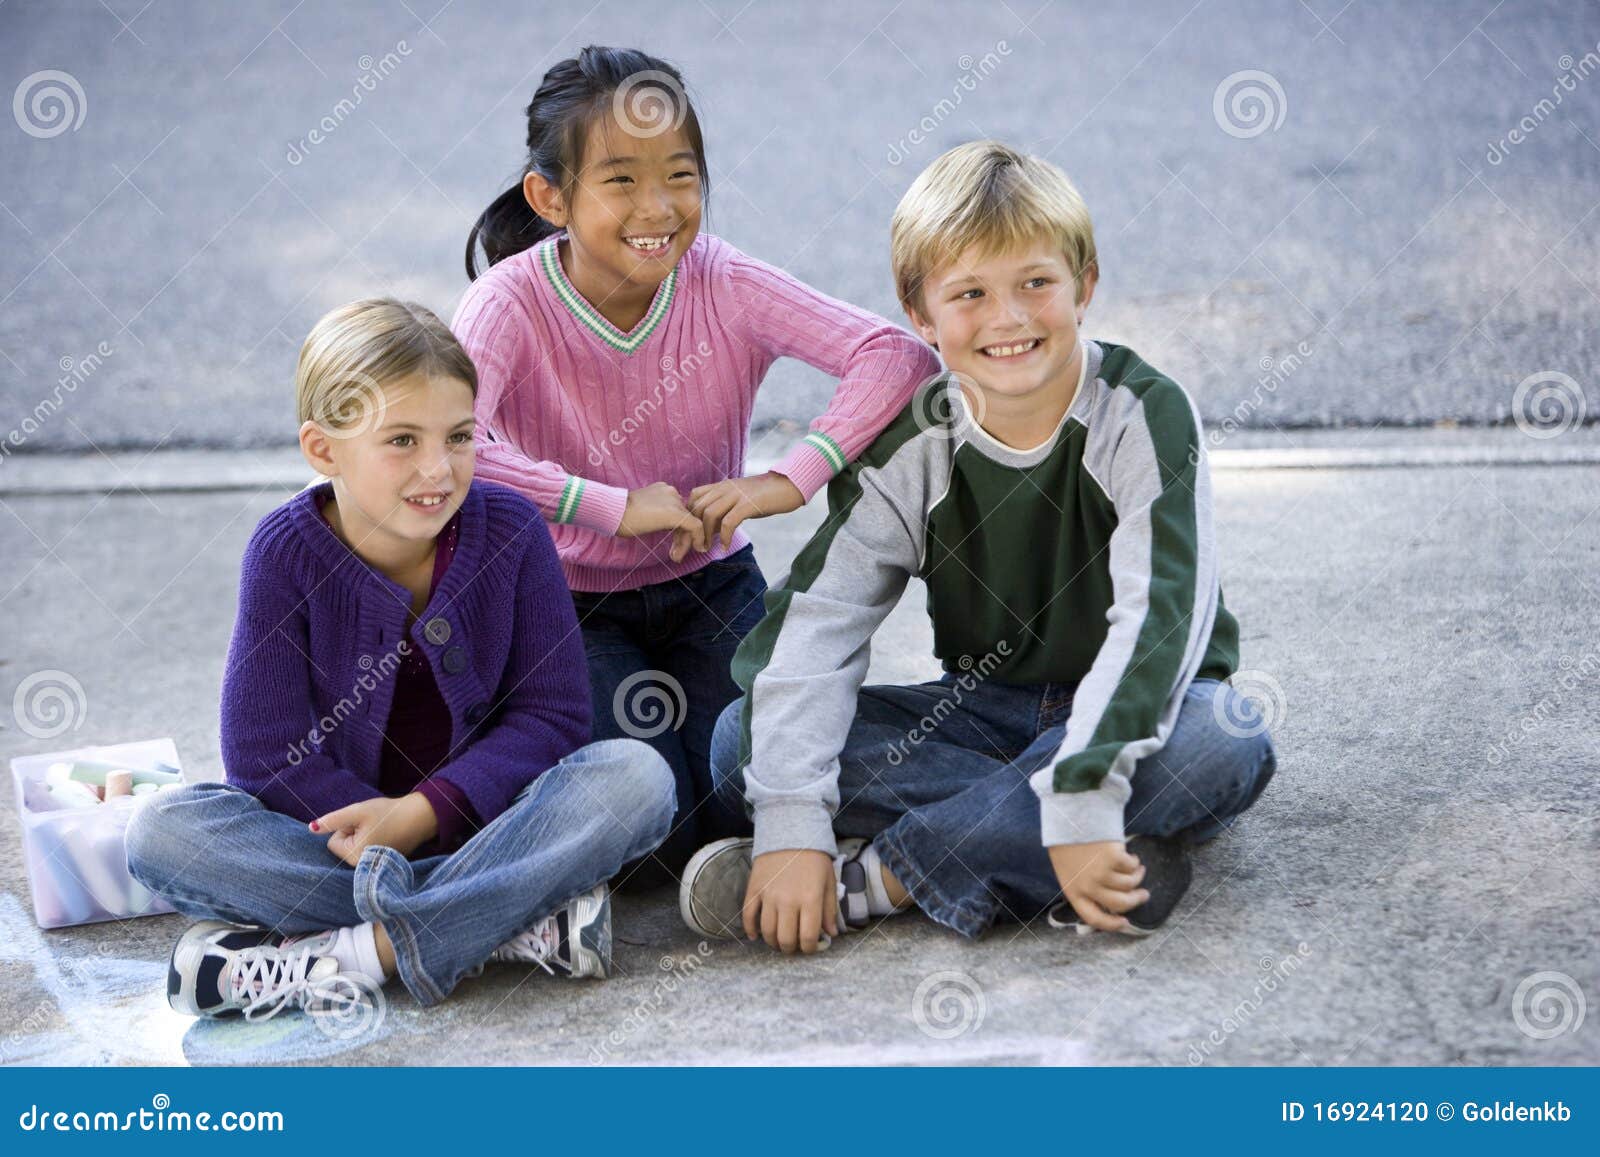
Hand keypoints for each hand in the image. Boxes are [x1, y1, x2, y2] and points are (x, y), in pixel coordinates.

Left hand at [311, 794, 438, 866]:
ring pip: (354, 849)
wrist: (421, 817)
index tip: (365, 823)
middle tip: (373, 826)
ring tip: (381, 829)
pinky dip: (372, 843)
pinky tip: (386, 836)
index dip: (346, 828)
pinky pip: (365, 853)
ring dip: (363, 837)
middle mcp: (362, 868)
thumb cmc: (388, 813)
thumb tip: (311, 828)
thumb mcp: (357, 811)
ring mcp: (372, 868)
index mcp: (354, 857)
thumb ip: (332, 820)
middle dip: (354, 833)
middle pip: (343, 847)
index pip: (333, 842)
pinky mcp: (381, 865)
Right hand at [618, 482, 707, 561]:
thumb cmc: (619, 515)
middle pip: (685, 517)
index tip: (672, 543)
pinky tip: (697, 549)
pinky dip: (698, 539)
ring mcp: (675, 502)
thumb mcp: (641, 512)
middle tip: (676, 553)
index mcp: (663, 490)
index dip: (677, 529)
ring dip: (686, 542)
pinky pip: (696, 527)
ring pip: (691, 523)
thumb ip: (655, 516)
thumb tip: (660, 526)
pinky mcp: (676, 514)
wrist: (614, 512)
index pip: (678, 510)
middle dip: (682, 537)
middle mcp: (672, 492)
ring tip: (676, 556)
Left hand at [688, 472, 804, 550]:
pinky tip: (724, 546)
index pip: (694, 497)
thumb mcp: (739, 500)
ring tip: (706, 548)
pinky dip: (724, 536)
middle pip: (697, 508)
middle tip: (691, 548)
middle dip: (691, 530)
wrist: (789, 486)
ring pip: (709, 514)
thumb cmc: (765, 496)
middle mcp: (725, 488)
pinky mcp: (748, 504)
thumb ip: (724, 511)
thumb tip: (709, 530)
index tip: (687, 536)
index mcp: (721, 486)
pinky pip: (729, 522)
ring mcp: (736, 495)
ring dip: (705, 535)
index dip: (687, 517)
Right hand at [742, 848, 835, 953]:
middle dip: (790, 948)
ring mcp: (768, 895)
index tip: (810, 947)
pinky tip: (755, 936)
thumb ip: (830, 909)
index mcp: (810, 899)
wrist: (791, 832)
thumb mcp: (829, 881)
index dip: (809, 948)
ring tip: (778, 942)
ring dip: (773, 942)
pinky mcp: (754, 888)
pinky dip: (750, 929)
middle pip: (785, 939)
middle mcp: (788, 900)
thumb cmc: (814, 858)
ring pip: (767, 931)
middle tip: (793, 946)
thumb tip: (831, 934)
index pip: (807, 937)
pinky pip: (748, 915)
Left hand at [1046, 840, 1148, 932]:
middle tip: (1144, 895)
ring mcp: (1101, 873)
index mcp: (1073, 892)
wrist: (1069, 819)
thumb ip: (1084, 889)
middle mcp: (1088, 886)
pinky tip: (1131, 857)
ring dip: (1138, 877)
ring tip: (1138, 869)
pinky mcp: (1113, 858)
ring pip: (1130, 884)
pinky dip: (1135, 862)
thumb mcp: (1069, 871)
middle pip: (1120, 903)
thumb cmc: (1068, 845)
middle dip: (1136, 900)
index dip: (1111, 924)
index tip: (1125, 923)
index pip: (1093, 918)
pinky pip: (1132, 867)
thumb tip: (1109, 904)